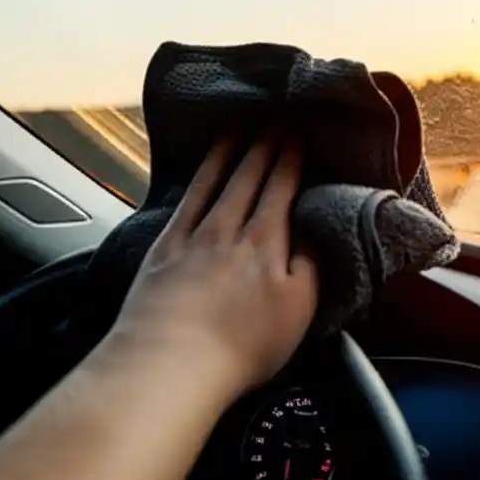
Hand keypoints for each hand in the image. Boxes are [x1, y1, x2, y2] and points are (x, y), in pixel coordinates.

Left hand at [112, 128, 318, 392]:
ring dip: (230, 149)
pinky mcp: (163, 249)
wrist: (171, 362)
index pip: (282, 187)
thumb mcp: (300, 309)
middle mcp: (230, 228)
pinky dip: (196, 177)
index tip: (299, 131)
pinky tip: (200, 168)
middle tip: (275, 117)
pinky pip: (185, 200)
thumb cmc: (242, 345)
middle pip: (250, 175)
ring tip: (240, 125)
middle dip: (265, 143)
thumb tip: (316, 231)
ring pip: (216, 179)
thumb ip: (311, 264)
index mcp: (267, 242)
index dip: (291, 156)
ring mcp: (193, 235)